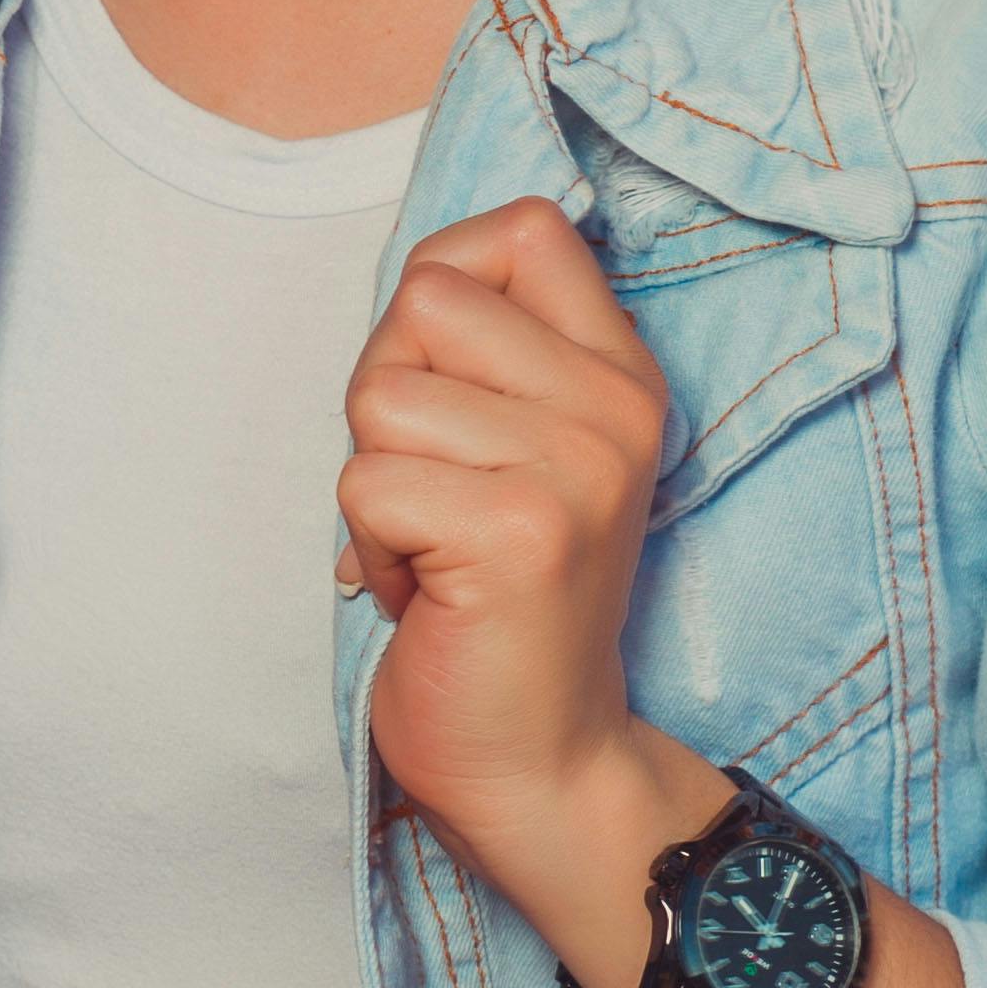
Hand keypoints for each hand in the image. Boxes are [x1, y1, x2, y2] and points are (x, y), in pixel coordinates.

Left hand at [339, 202, 715, 979]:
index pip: (523, 227)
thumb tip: (424, 271)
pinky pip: (365, 481)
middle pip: (425, 297)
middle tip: (432, 484)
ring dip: (376, 481)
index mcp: (622, 373)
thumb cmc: (500, 603)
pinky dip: (369, 548)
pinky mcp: (518, 531)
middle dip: (388, 390)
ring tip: (435, 545)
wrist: (544, 760)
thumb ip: (490, 354)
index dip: (445, 285)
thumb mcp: (527, 450)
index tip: (449, 381)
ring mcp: (575, 466)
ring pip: (382, 393)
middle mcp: (613, 407)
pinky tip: (427, 592)